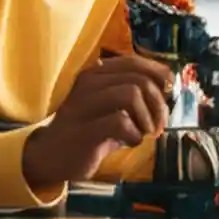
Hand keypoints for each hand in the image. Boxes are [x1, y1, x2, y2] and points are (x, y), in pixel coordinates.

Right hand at [23, 55, 173, 186]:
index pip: (134, 61)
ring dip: (147, 117)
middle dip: (157, 103)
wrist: (50, 156)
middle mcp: (88, 83)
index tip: (168, 91)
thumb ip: (134, 94)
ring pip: (131, 94)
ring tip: (144, 133)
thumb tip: (168, 87)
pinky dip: (135, 135)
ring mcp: (84, 105)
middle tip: (158, 124)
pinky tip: (130, 142)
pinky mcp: (84, 130)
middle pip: (138, 79)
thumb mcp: (110, 107)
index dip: (158, 74)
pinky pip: (121, 122)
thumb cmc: (87, 129)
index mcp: (95, 73)